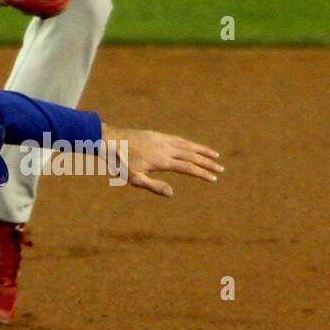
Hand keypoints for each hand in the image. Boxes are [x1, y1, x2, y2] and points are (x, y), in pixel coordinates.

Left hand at [100, 126, 222, 197]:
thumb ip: (154, 186)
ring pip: (187, 145)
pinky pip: (177, 139)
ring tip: (215, 155)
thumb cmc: (120, 163)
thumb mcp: (134, 179)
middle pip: (191, 155)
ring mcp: (161, 139)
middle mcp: (165, 148)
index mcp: (161, 160)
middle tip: (221, 169)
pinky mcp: (156, 135)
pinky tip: (193, 146)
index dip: (202, 173)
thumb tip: (172, 194)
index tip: (214, 178)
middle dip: (207, 162)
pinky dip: (189, 143)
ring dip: (202, 150)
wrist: (109, 140)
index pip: (188, 167)